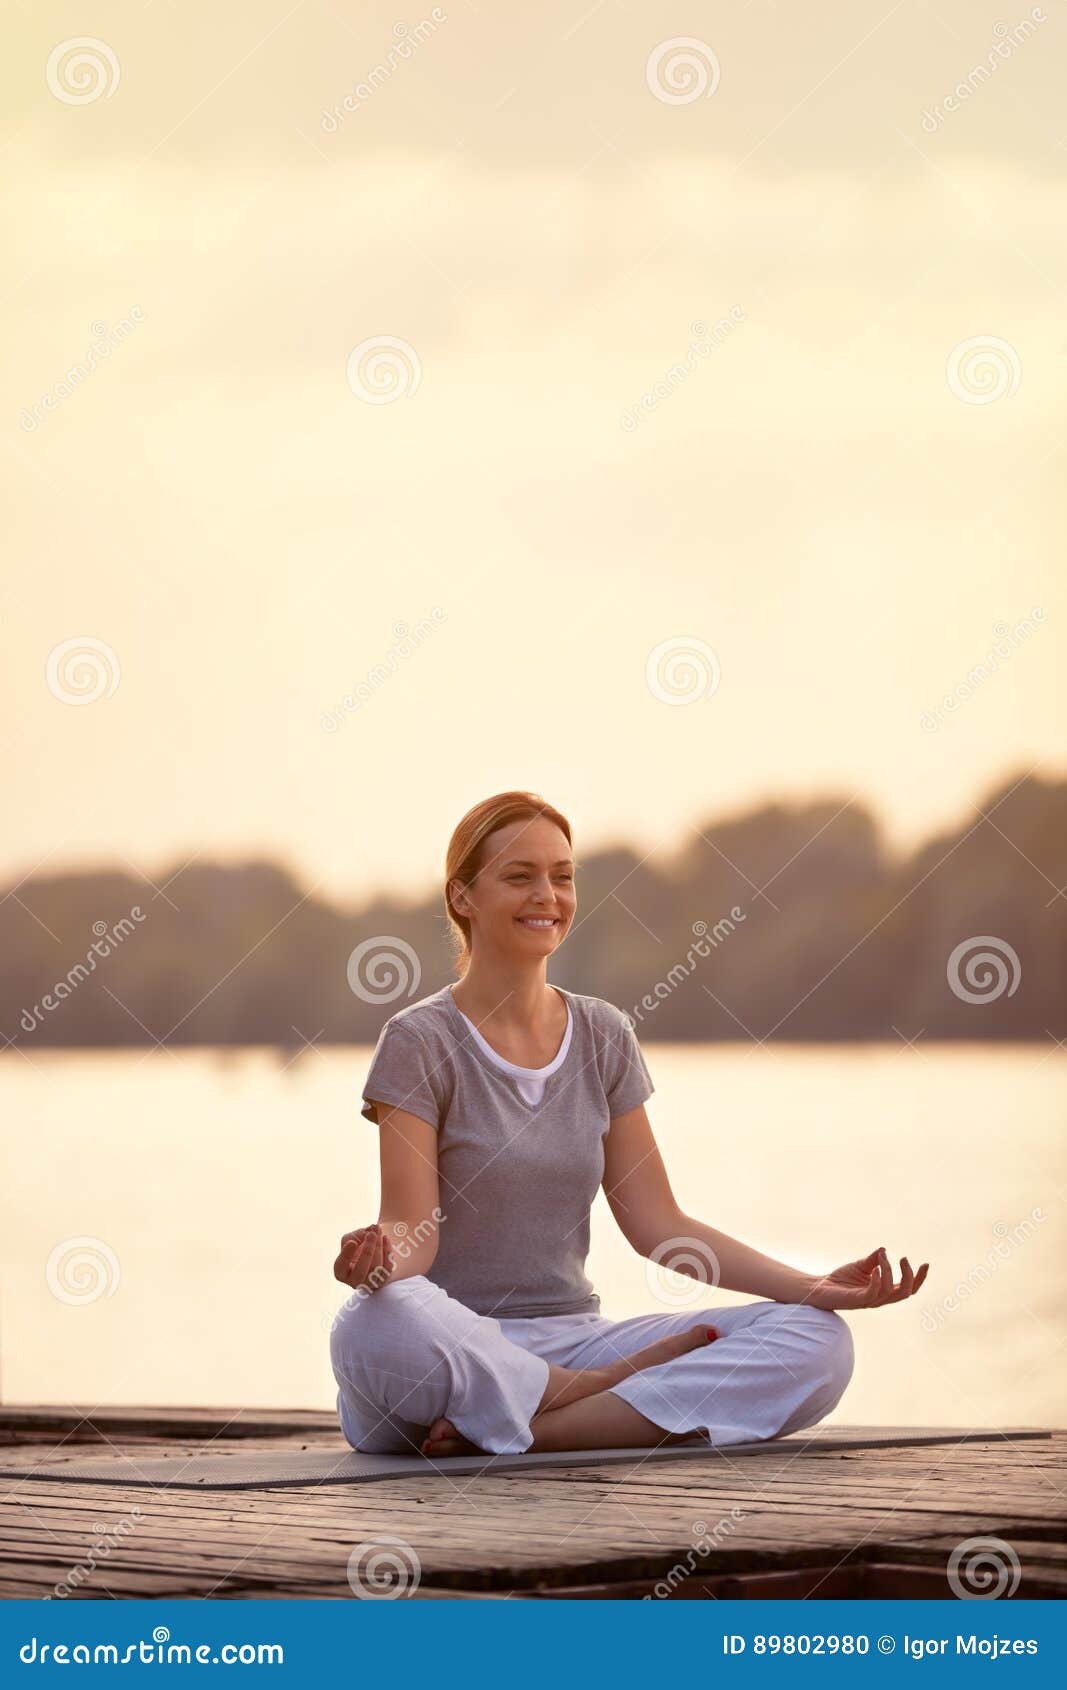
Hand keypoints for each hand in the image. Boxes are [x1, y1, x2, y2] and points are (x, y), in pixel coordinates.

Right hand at [334, 1223, 394, 1292]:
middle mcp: (354, 1281)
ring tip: (378, 1230)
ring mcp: (370, 1283)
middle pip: (360, 1272)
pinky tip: (385, 1238)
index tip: (352, 1242)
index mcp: (341, 1272)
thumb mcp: (351, 1237)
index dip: (346, 1256)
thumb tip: (369, 1232)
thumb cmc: (358, 1243)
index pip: (341, 1267)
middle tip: (371, 1234)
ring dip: (378, 1247)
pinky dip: (387, 1251)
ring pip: (376, 1269)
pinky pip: (387, 1268)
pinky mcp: (384, 1280)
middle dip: (367, 1252)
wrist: (374, 1249)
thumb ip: (357, 1234)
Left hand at [804, 1246, 928, 1310]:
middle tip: (903, 1258)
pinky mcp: (858, 1301)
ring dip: (889, 1271)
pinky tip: (875, 1268)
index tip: (926, 1263)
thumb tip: (883, 1249)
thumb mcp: (860, 1266)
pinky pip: (873, 1293)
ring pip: (890, 1291)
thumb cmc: (841, 1279)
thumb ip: (873, 1260)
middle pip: (906, 1293)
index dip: (920, 1278)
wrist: (820, 1287)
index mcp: (884, 1290)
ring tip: (882, 1256)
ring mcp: (870, 1301)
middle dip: (910, 1276)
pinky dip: (878, 1280)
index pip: (908, 1288)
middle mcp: (880, 1298)